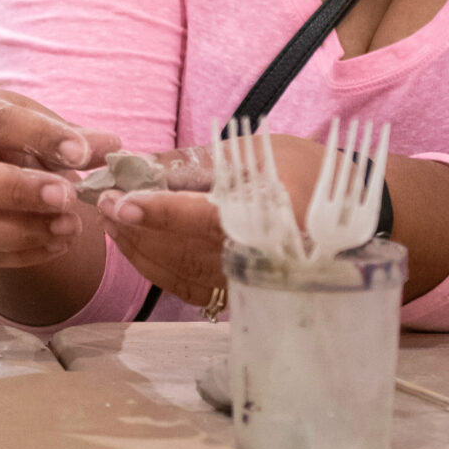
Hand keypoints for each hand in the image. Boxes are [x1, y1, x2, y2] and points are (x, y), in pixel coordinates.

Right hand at [0, 87, 118, 271]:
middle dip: (19, 192)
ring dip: (24, 232)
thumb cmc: (11, 136)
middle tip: (66, 197)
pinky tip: (58, 245)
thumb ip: (72, 138)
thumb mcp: (38, 124)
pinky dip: (23, 255)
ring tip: (71, 227)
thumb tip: (110, 147)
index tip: (81, 153)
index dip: (39, 136)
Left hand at [96, 134, 322, 308]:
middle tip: (102, 202)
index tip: (121, 202)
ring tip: (109, 217)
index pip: (205, 218)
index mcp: (268, 216)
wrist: (345, 215)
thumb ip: (194, 163)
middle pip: (183, 248)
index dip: (160, 211)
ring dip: (136, 245)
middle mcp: (257, 256)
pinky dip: (152, 265)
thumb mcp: (253, 154)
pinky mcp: (236, 294)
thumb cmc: (299, 172)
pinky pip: (184, 286)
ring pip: (177, 271)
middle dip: (136, 226)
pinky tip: (131, 242)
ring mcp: (246, 280)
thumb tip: (135, 163)